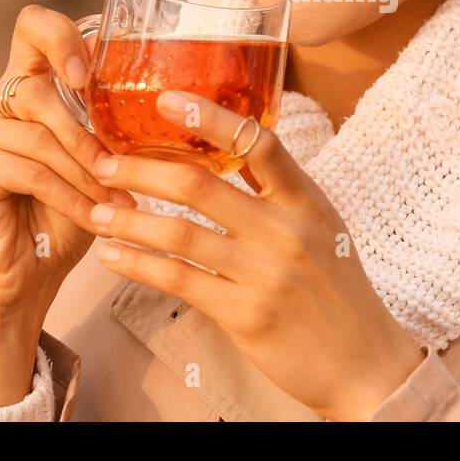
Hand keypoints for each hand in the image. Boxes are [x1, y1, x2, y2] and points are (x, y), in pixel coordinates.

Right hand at [0, 4, 131, 312]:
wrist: (30, 272)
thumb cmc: (68, 212)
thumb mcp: (98, 160)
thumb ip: (108, 122)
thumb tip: (154, 97)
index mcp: (21, 83)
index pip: (31, 28)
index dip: (59, 37)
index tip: (86, 73)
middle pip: (41, 93)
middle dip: (89, 139)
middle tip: (122, 175)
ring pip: (39, 138)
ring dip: (85, 174)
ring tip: (116, 202)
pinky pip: (28, 171)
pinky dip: (68, 196)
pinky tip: (91, 216)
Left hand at [87, 90, 425, 420]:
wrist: (364, 361)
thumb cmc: (338, 288)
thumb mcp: (322, 226)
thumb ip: (280, 191)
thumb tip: (233, 145)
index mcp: (306, 201)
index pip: (258, 143)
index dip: (210, 117)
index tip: (166, 99)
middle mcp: (285, 231)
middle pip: (199, 186)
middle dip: (140, 170)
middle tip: (102, 162)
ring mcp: (264, 274)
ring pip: (178, 234)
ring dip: (127, 220)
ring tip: (95, 211)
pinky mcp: (245, 314)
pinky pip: (178, 280)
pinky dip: (138, 265)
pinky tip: (113, 255)